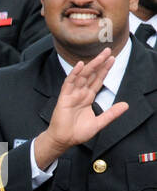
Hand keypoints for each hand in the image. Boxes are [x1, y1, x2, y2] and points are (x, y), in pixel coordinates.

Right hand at [38, 50, 128, 165]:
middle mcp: (80, 94)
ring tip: (100, 55)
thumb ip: (111, 113)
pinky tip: (80, 65)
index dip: (105, 70)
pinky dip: (74, 74)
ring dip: (91, 65)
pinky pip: (69, 83)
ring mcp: (72, 95)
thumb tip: (126, 105)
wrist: (64, 140)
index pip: (97, 80)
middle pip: (91, 75)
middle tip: (107, 50)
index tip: (112, 59)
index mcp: (87, 98)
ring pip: (82, 76)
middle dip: (99, 63)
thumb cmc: (77, 133)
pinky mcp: (64, 98)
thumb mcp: (99, 123)